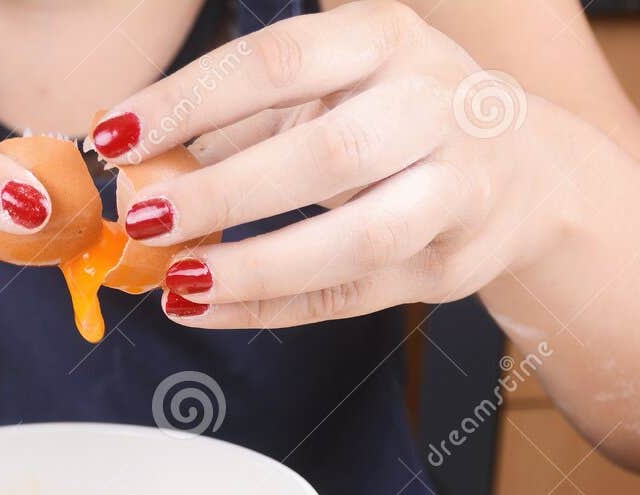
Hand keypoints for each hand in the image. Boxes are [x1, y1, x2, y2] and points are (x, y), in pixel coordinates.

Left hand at [90, 0, 564, 328]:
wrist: (525, 167)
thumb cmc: (394, 114)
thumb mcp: (330, 85)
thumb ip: (238, 119)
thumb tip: (131, 161)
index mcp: (384, 39)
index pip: (279, 61)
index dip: (191, 100)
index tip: (113, 136)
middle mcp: (431, 105)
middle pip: (328, 154)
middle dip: (226, 191)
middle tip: (144, 218)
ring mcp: (454, 189)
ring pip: (357, 240)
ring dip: (257, 265)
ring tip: (178, 281)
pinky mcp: (449, 264)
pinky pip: (352, 297)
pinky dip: (270, 308)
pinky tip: (205, 310)